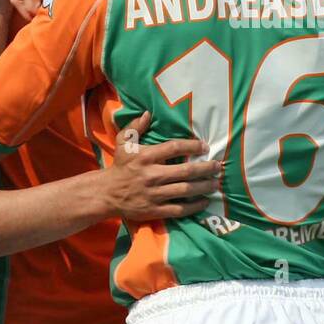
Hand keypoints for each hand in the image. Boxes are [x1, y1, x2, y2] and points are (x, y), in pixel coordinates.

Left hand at [13, 0, 96, 15]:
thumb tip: (49, 0)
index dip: (27, 13)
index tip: (41, 19)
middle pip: (24, 4)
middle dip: (35, 16)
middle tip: (50, 22)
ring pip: (36, 2)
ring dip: (47, 11)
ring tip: (60, 14)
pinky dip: (56, 2)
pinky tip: (66, 2)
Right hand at [106, 112, 221, 222]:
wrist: (106, 193)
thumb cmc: (119, 166)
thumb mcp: (123, 142)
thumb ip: (136, 127)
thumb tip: (148, 113)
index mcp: (146, 156)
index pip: (174, 147)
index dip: (192, 146)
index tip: (205, 146)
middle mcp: (152, 175)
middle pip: (185, 171)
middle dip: (205, 169)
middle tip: (217, 167)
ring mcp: (154, 194)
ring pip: (185, 190)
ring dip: (203, 187)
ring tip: (215, 184)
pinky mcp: (154, 210)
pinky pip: (179, 209)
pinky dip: (194, 206)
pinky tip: (204, 202)